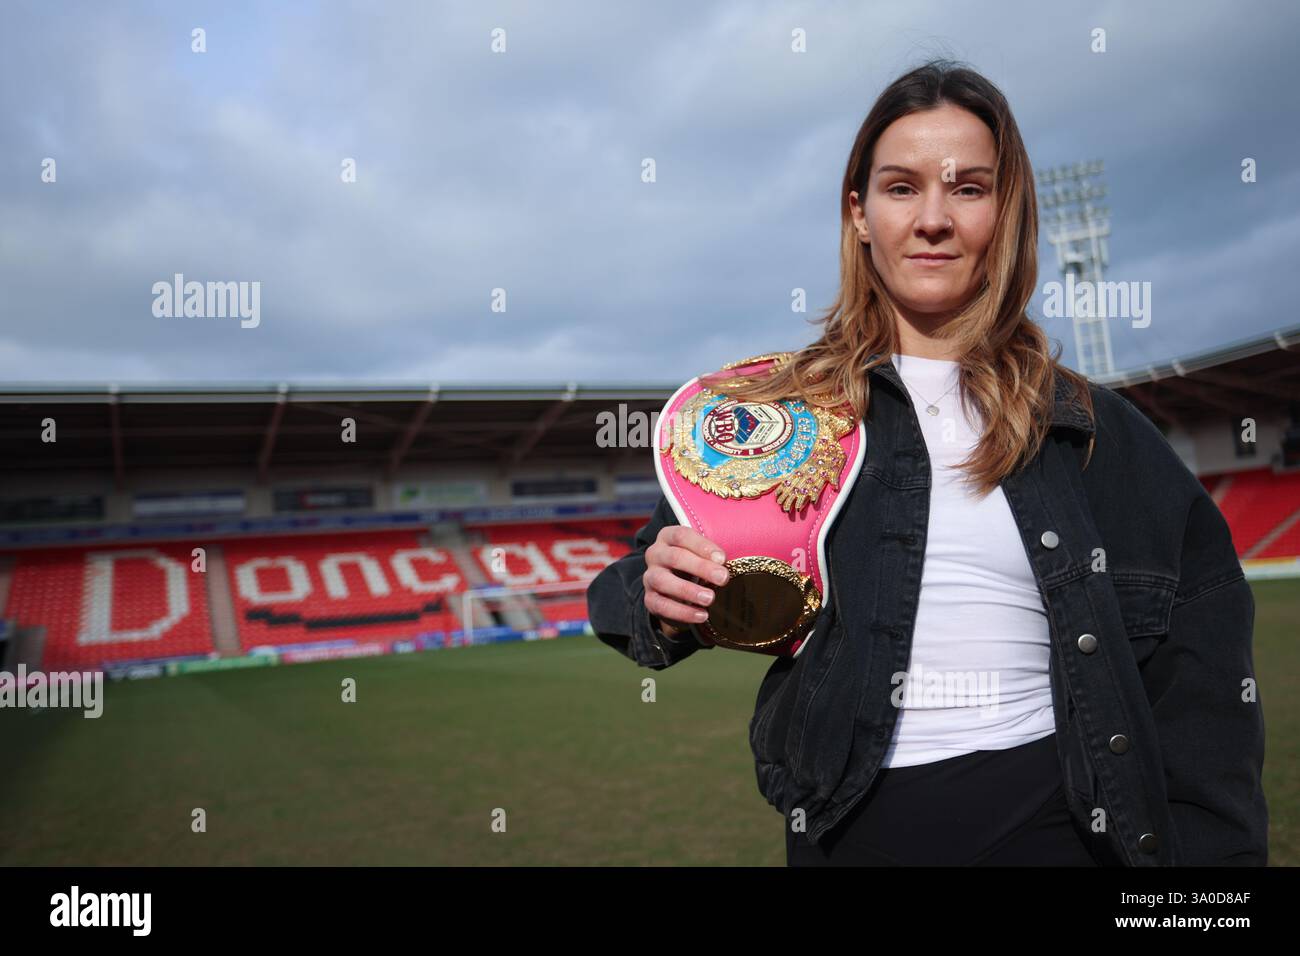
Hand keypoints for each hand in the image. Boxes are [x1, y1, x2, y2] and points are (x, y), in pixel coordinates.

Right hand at [643, 526, 728, 642]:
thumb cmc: (696, 565)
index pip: (682, 535)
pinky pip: (660, 605)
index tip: (722, 558)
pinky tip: (701, 615)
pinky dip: (681, 612)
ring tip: (710, 599)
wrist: (676, 589)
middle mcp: (655, 554)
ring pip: (663, 581)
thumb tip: (740, 563)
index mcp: (669, 537)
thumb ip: (715, 556)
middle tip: (723, 578)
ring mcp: (649, 576)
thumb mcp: (704, 555)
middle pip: (675, 557)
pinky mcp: (649, 598)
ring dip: (688, 590)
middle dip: (700, 568)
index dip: (702, 546)